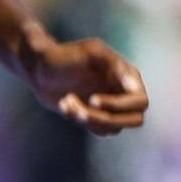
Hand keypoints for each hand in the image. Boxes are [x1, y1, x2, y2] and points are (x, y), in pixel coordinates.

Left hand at [29, 35, 147, 135]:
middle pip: (135, 120)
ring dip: (87, 119)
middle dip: (105, 119)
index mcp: (129, 77)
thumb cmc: (66, 54)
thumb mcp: (91, 51)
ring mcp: (112, 106)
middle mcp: (125, 93)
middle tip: (80, 112)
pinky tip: (63, 104)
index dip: (119, 105)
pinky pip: (99, 130)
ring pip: (114, 128)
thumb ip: (114, 63)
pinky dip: (79, 120)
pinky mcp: (97, 116)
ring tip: (66, 100)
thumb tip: (133, 85)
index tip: (92, 99)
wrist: (40, 67)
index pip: (140, 102)